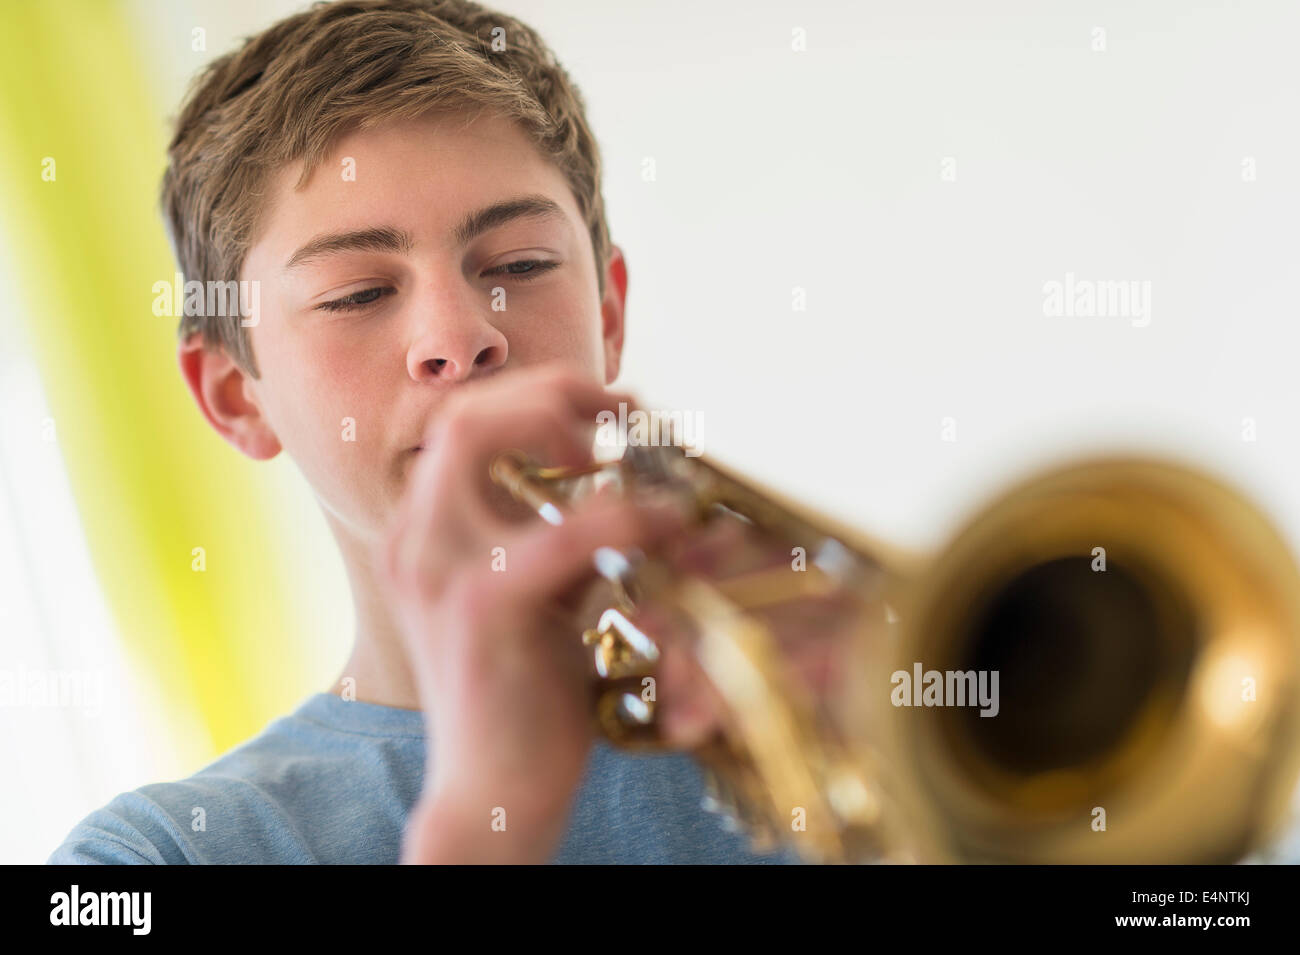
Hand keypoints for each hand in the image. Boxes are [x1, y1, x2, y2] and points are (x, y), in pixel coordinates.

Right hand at [377, 364, 687, 862]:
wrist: (496, 794)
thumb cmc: (529, 697)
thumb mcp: (547, 597)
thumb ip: (566, 534)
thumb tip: (626, 480)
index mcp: (423, 535)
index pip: (464, 422)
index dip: (538, 396)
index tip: (611, 407)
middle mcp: (413, 541)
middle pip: (460, 412)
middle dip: (550, 392)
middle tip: (628, 411)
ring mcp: (435, 570)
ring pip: (479, 441)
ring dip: (575, 430)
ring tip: (642, 453)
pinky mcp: (480, 608)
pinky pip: (557, 532)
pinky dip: (621, 513)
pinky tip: (665, 521)